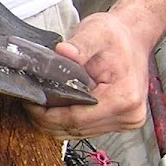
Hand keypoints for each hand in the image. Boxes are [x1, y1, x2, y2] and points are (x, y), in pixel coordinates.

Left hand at [26, 11, 150, 137]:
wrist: (134, 37)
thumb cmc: (117, 36)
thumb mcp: (96, 33)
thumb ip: (79, 45)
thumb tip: (62, 52)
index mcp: (124, 98)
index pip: (75, 119)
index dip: (46, 115)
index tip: (30, 103)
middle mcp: (128, 115)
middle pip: (75, 129)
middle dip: (47, 119)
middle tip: (30, 103)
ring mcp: (125, 121)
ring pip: (78, 132)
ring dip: (56, 122)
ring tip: (41, 103)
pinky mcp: (119, 121)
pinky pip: (85, 128)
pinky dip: (68, 120)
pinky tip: (57, 106)